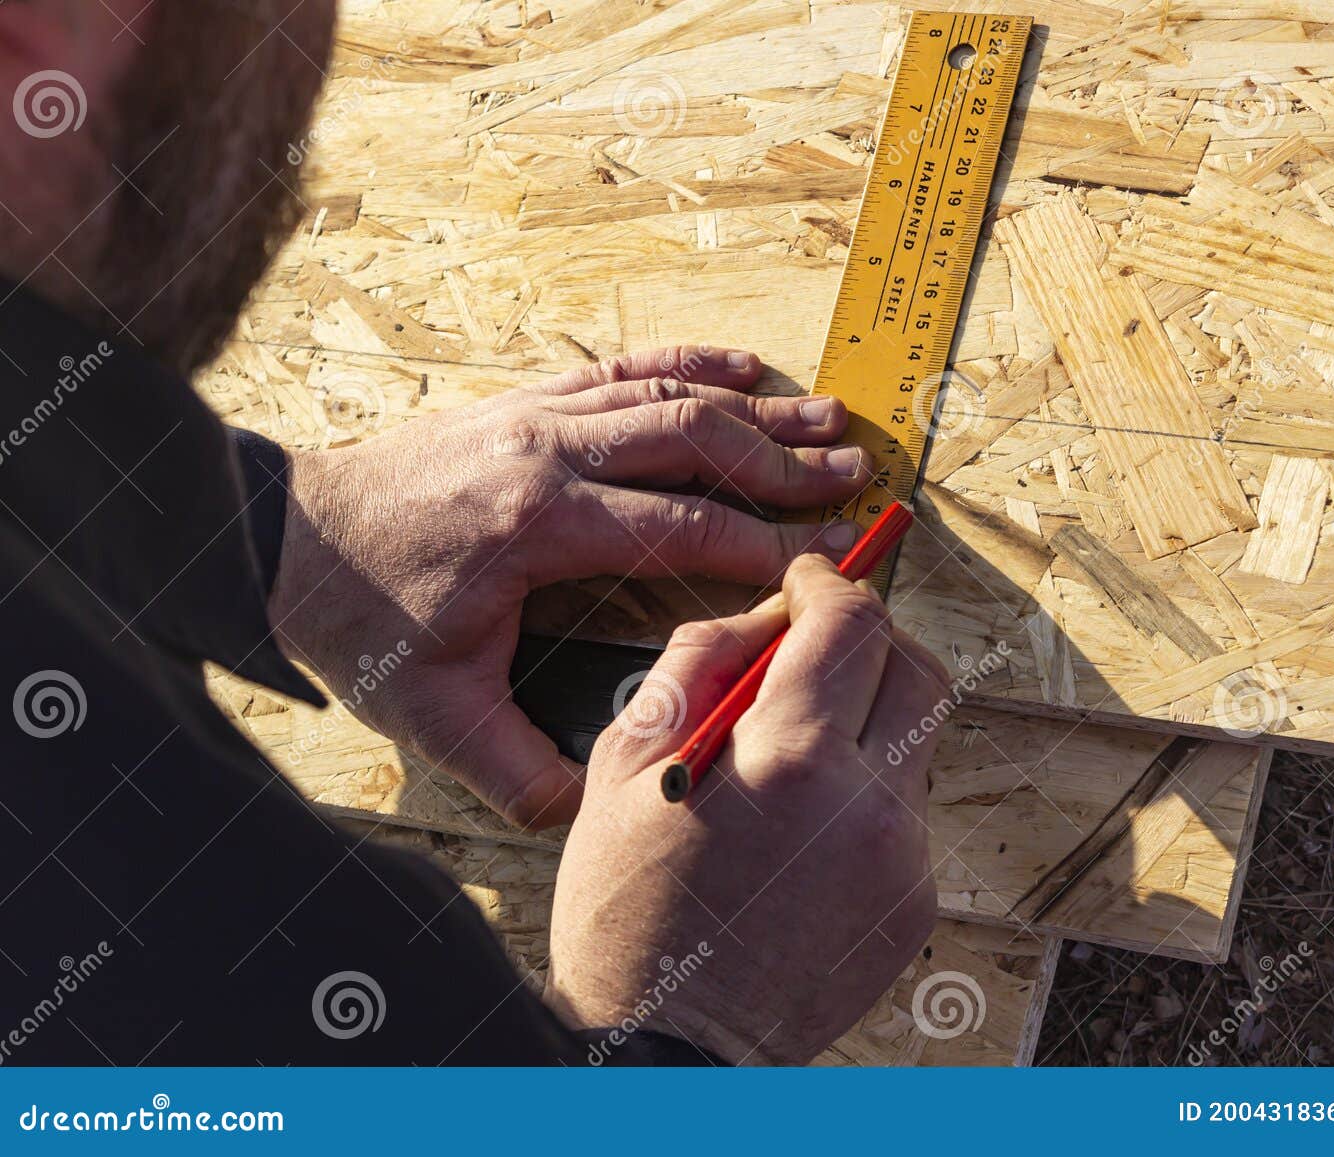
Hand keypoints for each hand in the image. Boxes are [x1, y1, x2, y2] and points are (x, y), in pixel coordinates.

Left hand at [266, 346, 872, 829]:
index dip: (762, 546)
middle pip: (694, 441)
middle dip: (783, 461)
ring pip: (668, 395)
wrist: (283, 537)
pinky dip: (688, 363)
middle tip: (855, 478)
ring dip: (755, 406)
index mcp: (538, 524)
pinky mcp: (526, 403)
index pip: (681, 526)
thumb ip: (517, 769)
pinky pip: (622, 368)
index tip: (824, 564)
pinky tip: (738, 365)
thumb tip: (600, 810)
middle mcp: (547, 452)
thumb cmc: (360, 621)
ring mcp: (537, 415)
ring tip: (829, 413)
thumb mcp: (432, 713)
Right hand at [544, 555, 948, 1064]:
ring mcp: (904, 860)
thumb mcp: (624, 767)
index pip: (852, 623)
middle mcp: (870, 806)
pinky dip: (866, 788)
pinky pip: (908, 809)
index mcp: (791, 762)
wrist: (669, 1054)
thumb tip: (764, 613)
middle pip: (916, 669)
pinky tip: (802, 823)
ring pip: (917, 739)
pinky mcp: (915, 902)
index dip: (828, 585)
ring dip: (868, 716)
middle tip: (815, 644)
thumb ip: (700, 664)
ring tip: (791, 750)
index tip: (806, 581)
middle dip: (870, 638)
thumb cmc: (625, 913)